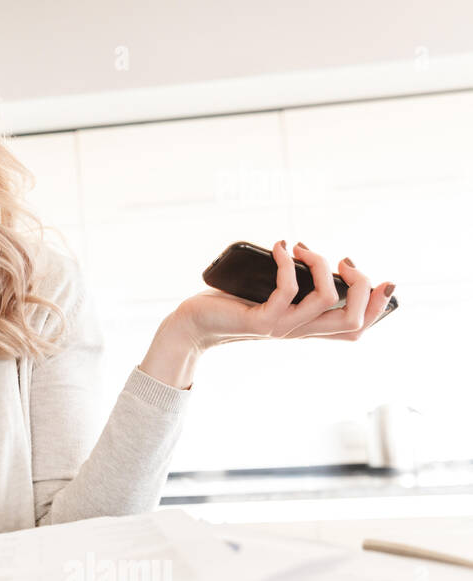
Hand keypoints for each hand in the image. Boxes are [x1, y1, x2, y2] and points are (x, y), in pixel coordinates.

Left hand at [174, 240, 395, 349]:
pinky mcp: (261, 321)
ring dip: (321, 264)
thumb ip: (295, 286)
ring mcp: (282, 328)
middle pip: (353, 319)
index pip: (356, 329)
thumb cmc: (233, 303)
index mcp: (308, 327)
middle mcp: (300, 332)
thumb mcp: (271, 294)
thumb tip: (314, 256)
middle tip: (342, 261)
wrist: (196, 323)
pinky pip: (289, 290)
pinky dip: (289, 263)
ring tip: (303, 248)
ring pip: (326, 299)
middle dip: (361, 284)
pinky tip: (282, 248)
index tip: (385, 280)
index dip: (378, 307)